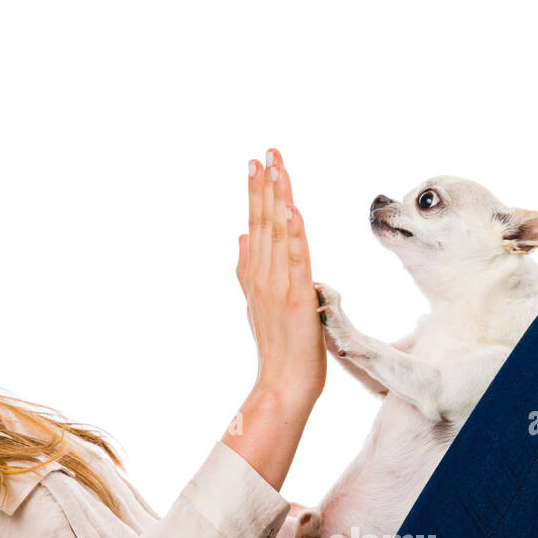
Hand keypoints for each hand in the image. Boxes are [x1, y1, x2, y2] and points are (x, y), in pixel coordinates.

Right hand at [235, 149, 325, 406]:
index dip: (256, 193)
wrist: (282, 385)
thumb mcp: (257, 304)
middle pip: (262, 222)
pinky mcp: (296, 298)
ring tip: (276, 168)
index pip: (255, 226)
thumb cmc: (278, 350)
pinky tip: (292, 209)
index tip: (256, 163)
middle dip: (265, 185)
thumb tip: (241, 237)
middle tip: (266, 152)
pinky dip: (294, 234)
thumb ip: (247, 269)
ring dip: (277, 198)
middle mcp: (262, 276)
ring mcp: (277, 286)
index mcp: (255, 275)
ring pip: (277, 234)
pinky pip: (296, 259)